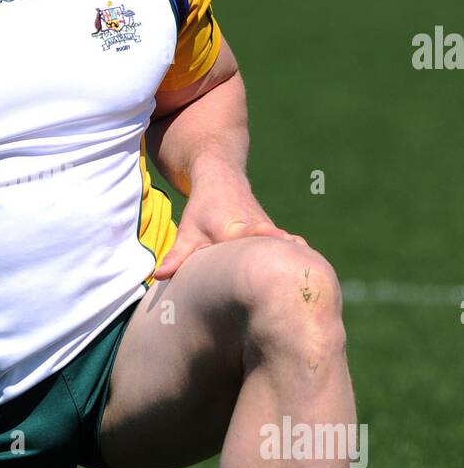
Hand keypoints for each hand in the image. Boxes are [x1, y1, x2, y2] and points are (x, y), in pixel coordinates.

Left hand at [153, 171, 306, 280]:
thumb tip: (158, 276)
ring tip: (308, 288)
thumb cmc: (203, 210)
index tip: (280, 248)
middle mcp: (257, 229)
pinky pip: (288, 250)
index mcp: (234, 229)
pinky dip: (297, 261)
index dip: (265, 240)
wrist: (222, 179)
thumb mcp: (187, 231)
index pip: (251, 237)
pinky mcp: (276, 236)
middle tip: (301, 283)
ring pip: (285, 249)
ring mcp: (270, 231)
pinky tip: (310, 280)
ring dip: (295, 264)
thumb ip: (177, 256)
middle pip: (274, 248)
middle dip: (286, 262)